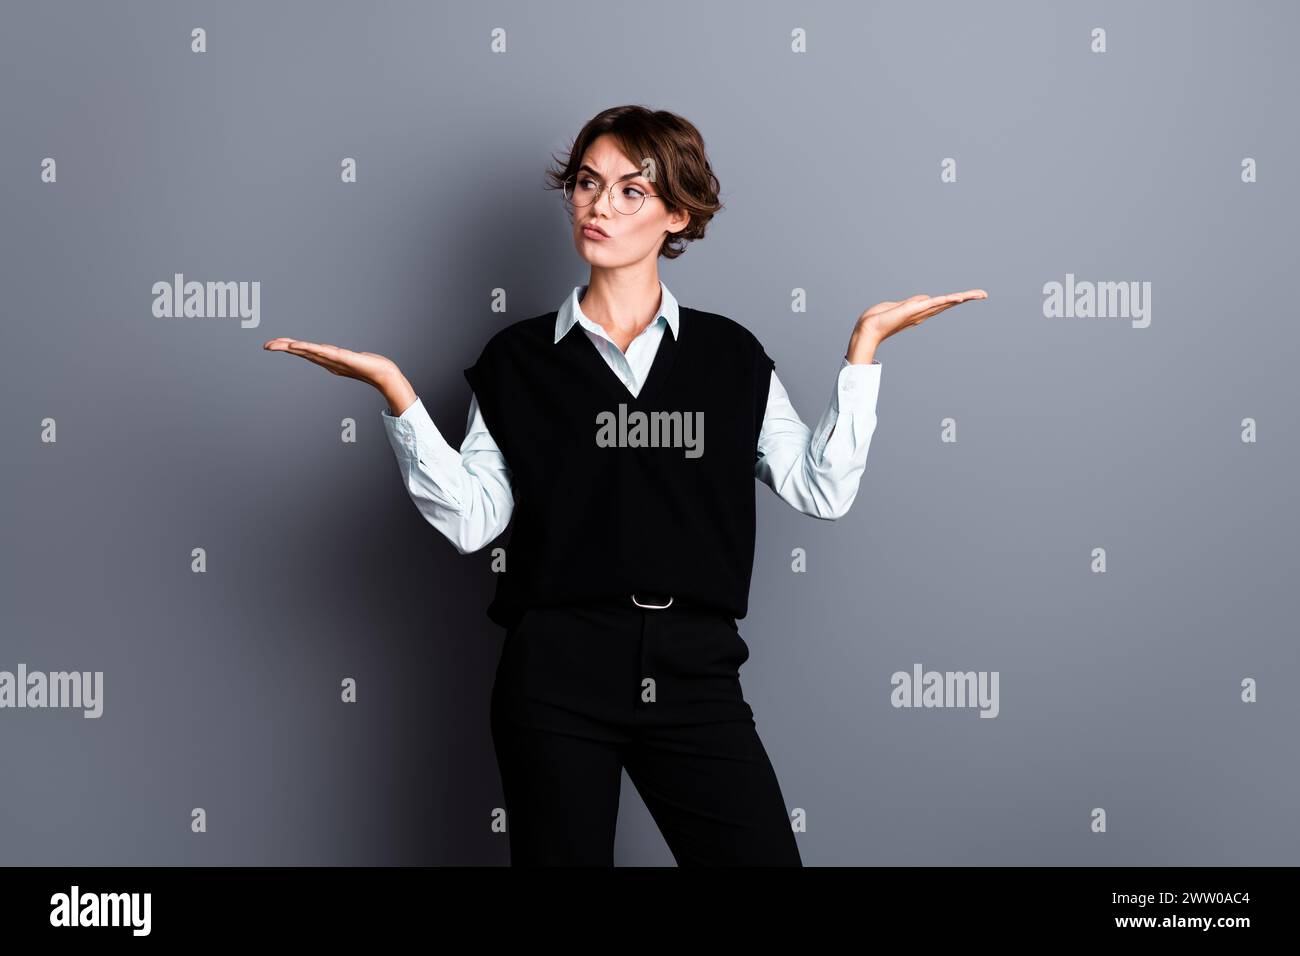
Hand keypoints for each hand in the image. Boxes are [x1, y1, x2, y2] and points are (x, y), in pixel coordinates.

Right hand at [262, 337, 400, 388]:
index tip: (272, 344)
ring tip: (277, 344)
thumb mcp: (349, 359)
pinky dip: (308, 349)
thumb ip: (339, 356)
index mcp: (326, 360)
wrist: (383, 373)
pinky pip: (321, 352)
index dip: (288, 348)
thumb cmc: (368, 367)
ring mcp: (333, 360)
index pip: (304, 352)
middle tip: (266, 345)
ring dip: (292, 347)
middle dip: (283, 347)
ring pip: (308, 351)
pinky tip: (298, 346)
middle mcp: (327, 360)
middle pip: (301, 351)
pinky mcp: (341, 358)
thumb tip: (331, 353)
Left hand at [858, 289, 987, 343]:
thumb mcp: (900, 306)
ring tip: (979, 294)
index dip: (956, 299)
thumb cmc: (880, 318)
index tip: (969, 296)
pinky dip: (947, 300)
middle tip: (984, 294)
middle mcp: (924, 313)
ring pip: (946, 302)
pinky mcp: (915, 310)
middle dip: (966, 298)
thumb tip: (925, 298)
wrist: (869, 328)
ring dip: (963, 297)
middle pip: (949, 303)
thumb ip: (913, 302)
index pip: (942, 303)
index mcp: (920, 311)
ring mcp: (921, 312)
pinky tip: (959, 297)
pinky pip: (934, 303)